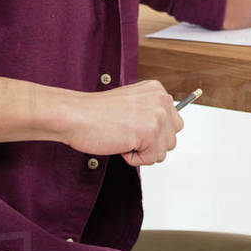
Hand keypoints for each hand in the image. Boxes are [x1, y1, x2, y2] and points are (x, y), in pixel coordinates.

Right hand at [60, 80, 182, 166]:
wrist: (76, 115)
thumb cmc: (96, 112)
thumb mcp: (132, 102)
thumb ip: (150, 111)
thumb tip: (164, 131)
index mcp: (157, 90)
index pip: (173, 123)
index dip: (152, 133)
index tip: (134, 127)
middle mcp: (161, 100)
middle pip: (171, 138)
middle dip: (151, 144)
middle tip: (128, 134)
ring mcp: (157, 115)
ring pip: (163, 151)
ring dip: (142, 152)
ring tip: (124, 137)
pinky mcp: (149, 132)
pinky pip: (150, 159)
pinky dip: (134, 159)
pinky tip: (121, 143)